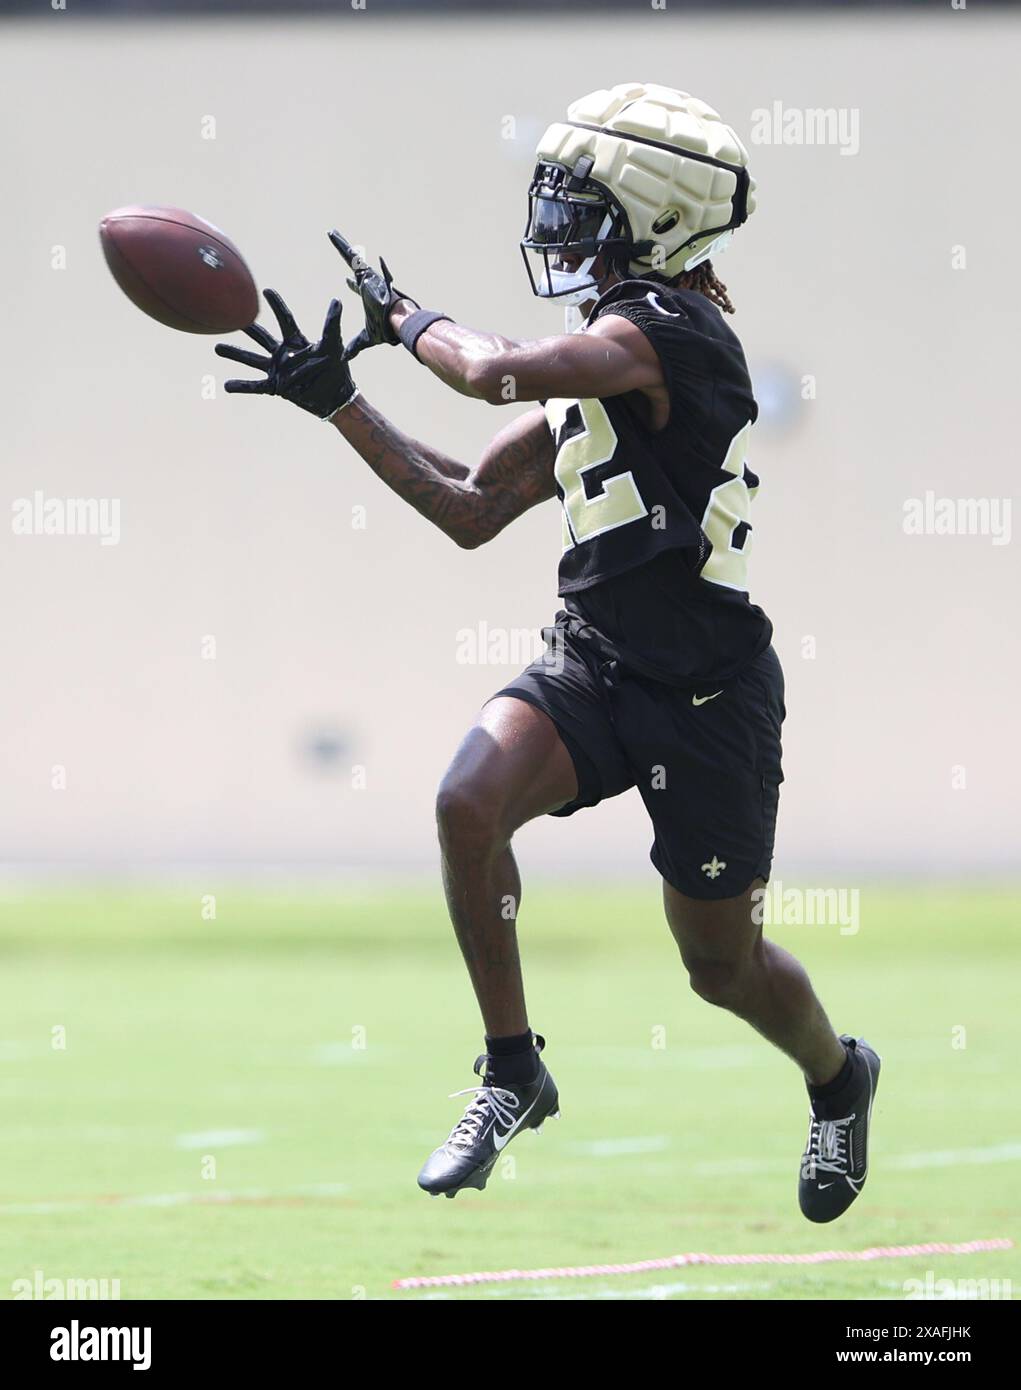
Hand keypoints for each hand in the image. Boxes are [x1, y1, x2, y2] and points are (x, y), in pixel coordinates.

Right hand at [215, 289, 355, 418]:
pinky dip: (242, 386)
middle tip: (229, 316)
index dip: (276, 305)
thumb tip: (336, 302)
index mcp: (296, 341)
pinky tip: (227, 385)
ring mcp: (277, 370)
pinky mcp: (276, 387)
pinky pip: (255, 386)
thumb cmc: (336, 369)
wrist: (336, 397)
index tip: (266, 290)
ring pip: (251, 359)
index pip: (284, 319)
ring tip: (217, 348)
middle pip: (261, 336)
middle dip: (246, 328)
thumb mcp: (334, 345)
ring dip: (235, 354)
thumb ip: (331, 325)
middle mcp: (283, 353)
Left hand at [329, 230, 415, 360]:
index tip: (347, 280)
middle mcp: (368, 283)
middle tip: (337, 247)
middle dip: (345, 257)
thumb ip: (354, 347)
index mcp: (369, 296)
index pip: (359, 288)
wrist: (397, 322)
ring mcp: (367, 277)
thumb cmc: (386, 330)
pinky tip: (332, 235)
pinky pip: (351, 257)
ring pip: (351, 257)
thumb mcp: (365, 339)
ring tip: (330, 233)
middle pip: (354, 267)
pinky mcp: (365, 273)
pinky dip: (341, 247)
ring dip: (340, 245)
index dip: (353, 284)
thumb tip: (344, 359)